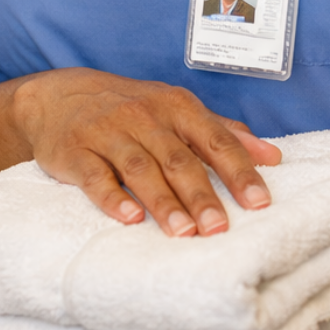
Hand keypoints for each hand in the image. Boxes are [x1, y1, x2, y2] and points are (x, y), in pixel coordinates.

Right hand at [10, 68, 281, 236]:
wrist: (58, 97)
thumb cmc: (130, 107)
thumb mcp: (176, 109)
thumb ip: (223, 132)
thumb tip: (271, 156)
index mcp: (177, 107)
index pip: (216, 141)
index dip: (239, 171)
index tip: (260, 202)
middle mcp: (146, 117)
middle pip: (179, 159)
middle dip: (202, 195)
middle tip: (220, 228)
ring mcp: (109, 133)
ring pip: (141, 169)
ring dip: (164, 202)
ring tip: (184, 233)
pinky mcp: (76, 152)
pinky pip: (95, 176)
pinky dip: (112, 197)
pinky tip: (129, 219)